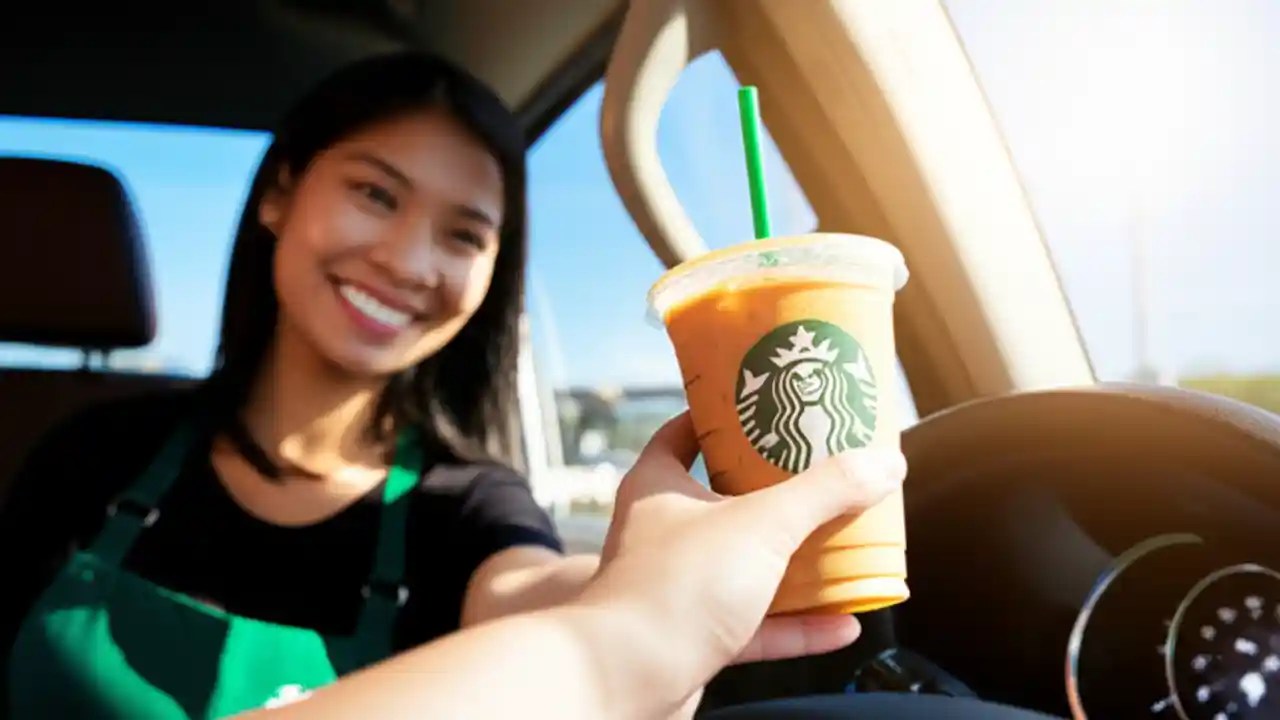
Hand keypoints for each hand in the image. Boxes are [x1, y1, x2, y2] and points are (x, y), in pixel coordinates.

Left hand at [579, 412, 905, 713]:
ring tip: (846, 547)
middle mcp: (664, 533)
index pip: (684, 434)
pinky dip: (799, 626)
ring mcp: (679, 588)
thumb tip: (885, 460)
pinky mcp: (695, 638)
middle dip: (776, 494)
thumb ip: (825, 492)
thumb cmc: (675, 587)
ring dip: (794, 563)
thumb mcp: (762, 523)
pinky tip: (844, 624)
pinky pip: (756, 626)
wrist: (627, 678)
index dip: (722, 418)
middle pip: (725, 501)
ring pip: (745, 567)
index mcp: (659, 486)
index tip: (766, 408)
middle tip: (824, 477)